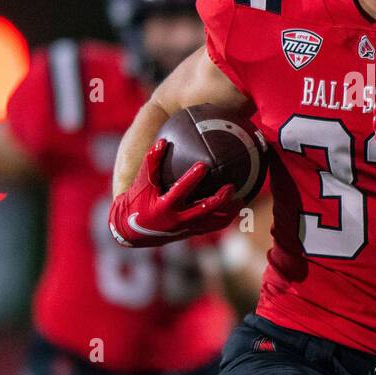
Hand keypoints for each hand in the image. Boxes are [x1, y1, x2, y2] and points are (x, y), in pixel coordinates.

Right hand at [107, 139, 239, 247]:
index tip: (203, 165)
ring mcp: (186, 229)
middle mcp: (177, 220)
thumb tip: (162, 141)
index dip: (191, 179)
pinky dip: (225, 217)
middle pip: (204, 210)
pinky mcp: (192, 233)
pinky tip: (235, 206)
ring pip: (213, 222)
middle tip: (231, 186)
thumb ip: (151, 162)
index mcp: (164, 207)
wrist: (133, 231)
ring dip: (229, 211)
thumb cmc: (137, 201)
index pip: (180, 191)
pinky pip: (213, 226)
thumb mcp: (142, 182)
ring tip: (242, 199)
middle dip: (220, 199)